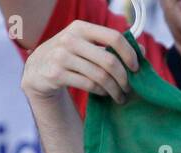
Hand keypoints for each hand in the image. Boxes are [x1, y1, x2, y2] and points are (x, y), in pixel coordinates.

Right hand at [21, 20, 138, 104]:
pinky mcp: (56, 74)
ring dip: (115, 89)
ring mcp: (61, 56)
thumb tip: (141, 49)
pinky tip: (105, 94)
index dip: (129, 53)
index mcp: (80, 28)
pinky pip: (89, 86)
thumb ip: (110, 46)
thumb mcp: (86, 46)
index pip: (113, 37)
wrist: (38, 69)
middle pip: (109, 61)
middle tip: (129, 88)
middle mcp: (70, 39)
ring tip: (120, 96)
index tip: (136, 68)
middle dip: (124, 78)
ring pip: (100, 76)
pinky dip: (102, 92)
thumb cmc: (70, 57)